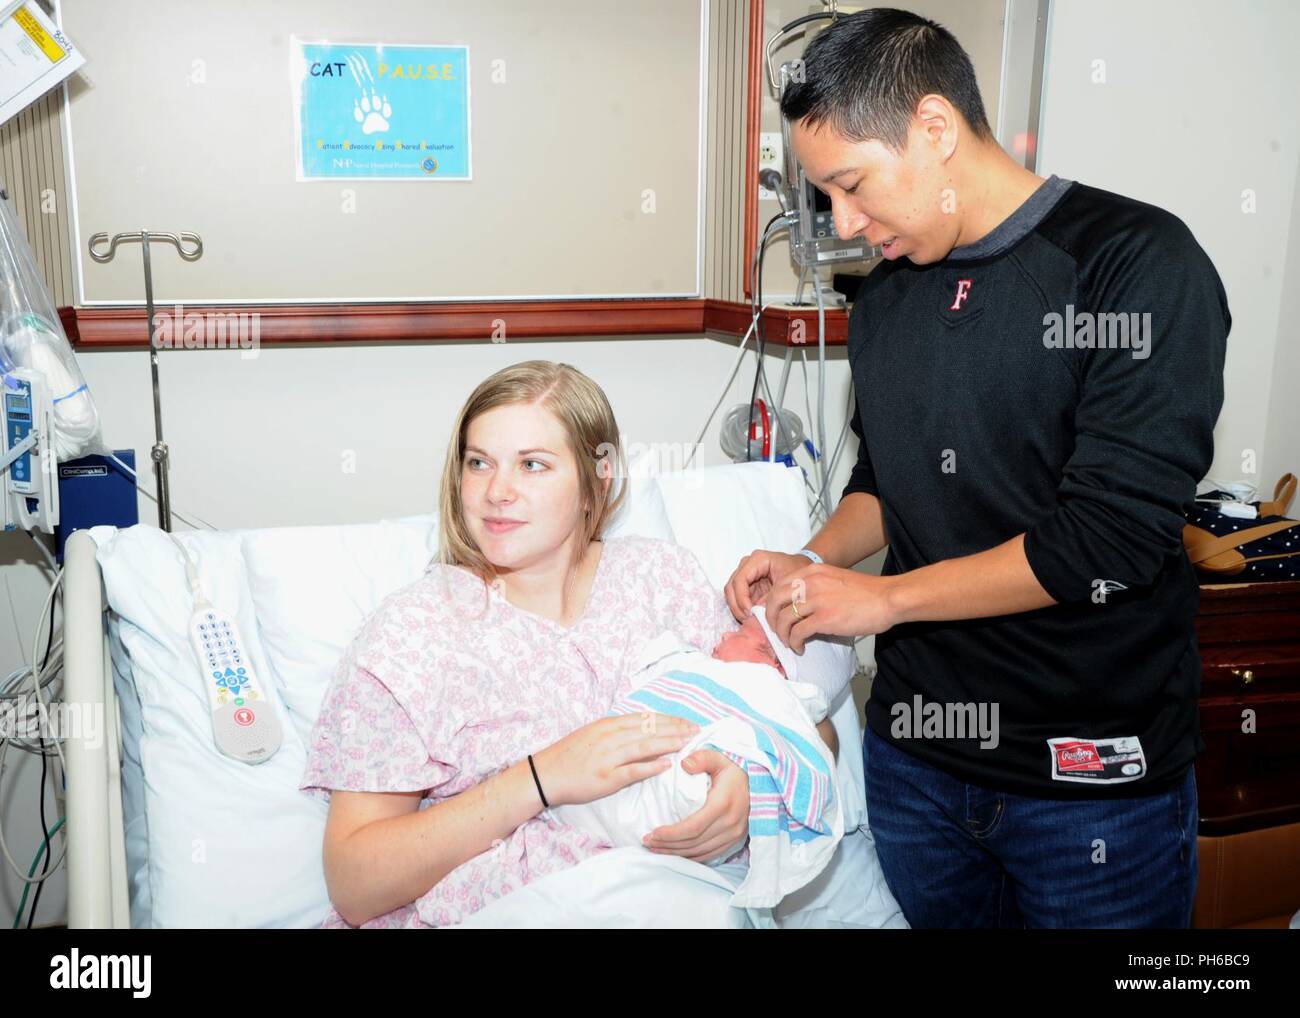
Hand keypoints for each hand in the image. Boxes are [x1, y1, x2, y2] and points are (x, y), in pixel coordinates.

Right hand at [534, 713, 699, 807]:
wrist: (545, 774)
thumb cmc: (570, 755)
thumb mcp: (594, 735)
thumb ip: (617, 732)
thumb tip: (643, 731)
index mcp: (608, 725)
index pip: (645, 719)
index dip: (669, 720)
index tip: (687, 722)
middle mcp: (610, 737)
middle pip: (650, 730)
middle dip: (676, 729)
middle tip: (697, 731)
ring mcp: (608, 757)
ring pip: (645, 746)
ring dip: (670, 744)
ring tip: (689, 743)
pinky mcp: (606, 777)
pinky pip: (633, 770)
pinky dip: (652, 766)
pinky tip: (668, 765)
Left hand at [643, 749, 748, 862]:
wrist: (760, 782)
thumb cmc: (735, 769)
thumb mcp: (719, 757)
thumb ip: (702, 757)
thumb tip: (684, 764)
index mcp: (723, 804)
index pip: (693, 827)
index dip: (671, 834)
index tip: (652, 833)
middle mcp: (730, 823)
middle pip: (693, 843)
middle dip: (668, 845)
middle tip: (647, 842)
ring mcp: (734, 834)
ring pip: (700, 852)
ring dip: (676, 853)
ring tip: (656, 848)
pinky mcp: (734, 840)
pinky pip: (709, 854)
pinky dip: (691, 856)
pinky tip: (676, 852)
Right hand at [724, 549, 813, 620]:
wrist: (804, 571)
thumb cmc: (799, 573)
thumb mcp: (789, 584)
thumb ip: (773, 597)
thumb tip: (758, 612)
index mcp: (758, 559)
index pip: (740, 579)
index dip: (741, 598)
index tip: (750, 612)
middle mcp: (747, 565)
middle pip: (731, 586)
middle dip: (737, 605)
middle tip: (747, 619)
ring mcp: (745, 575)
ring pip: (731, 594)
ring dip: (738, 608)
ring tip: (749, 620)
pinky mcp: (747, 586)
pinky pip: (737, 599)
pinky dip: (742, 609)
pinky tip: (751, 618)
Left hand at [764, 562, 898, 651]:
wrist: (887, 598)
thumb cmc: (866, 592)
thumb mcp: (834, 579)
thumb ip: (815, 587)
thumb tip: (799, 605)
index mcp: (812, 572)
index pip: (778, 585)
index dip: (772, 603)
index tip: (775, 615)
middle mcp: (810, 583)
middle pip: (774, 601)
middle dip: (770, 619)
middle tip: (777, 631)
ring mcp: (816, 600)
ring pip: (783, 618)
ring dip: (782, 634)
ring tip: (790, 642)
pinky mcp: (824, 618)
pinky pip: (797, 632)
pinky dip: (795, 643)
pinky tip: (800, 647)